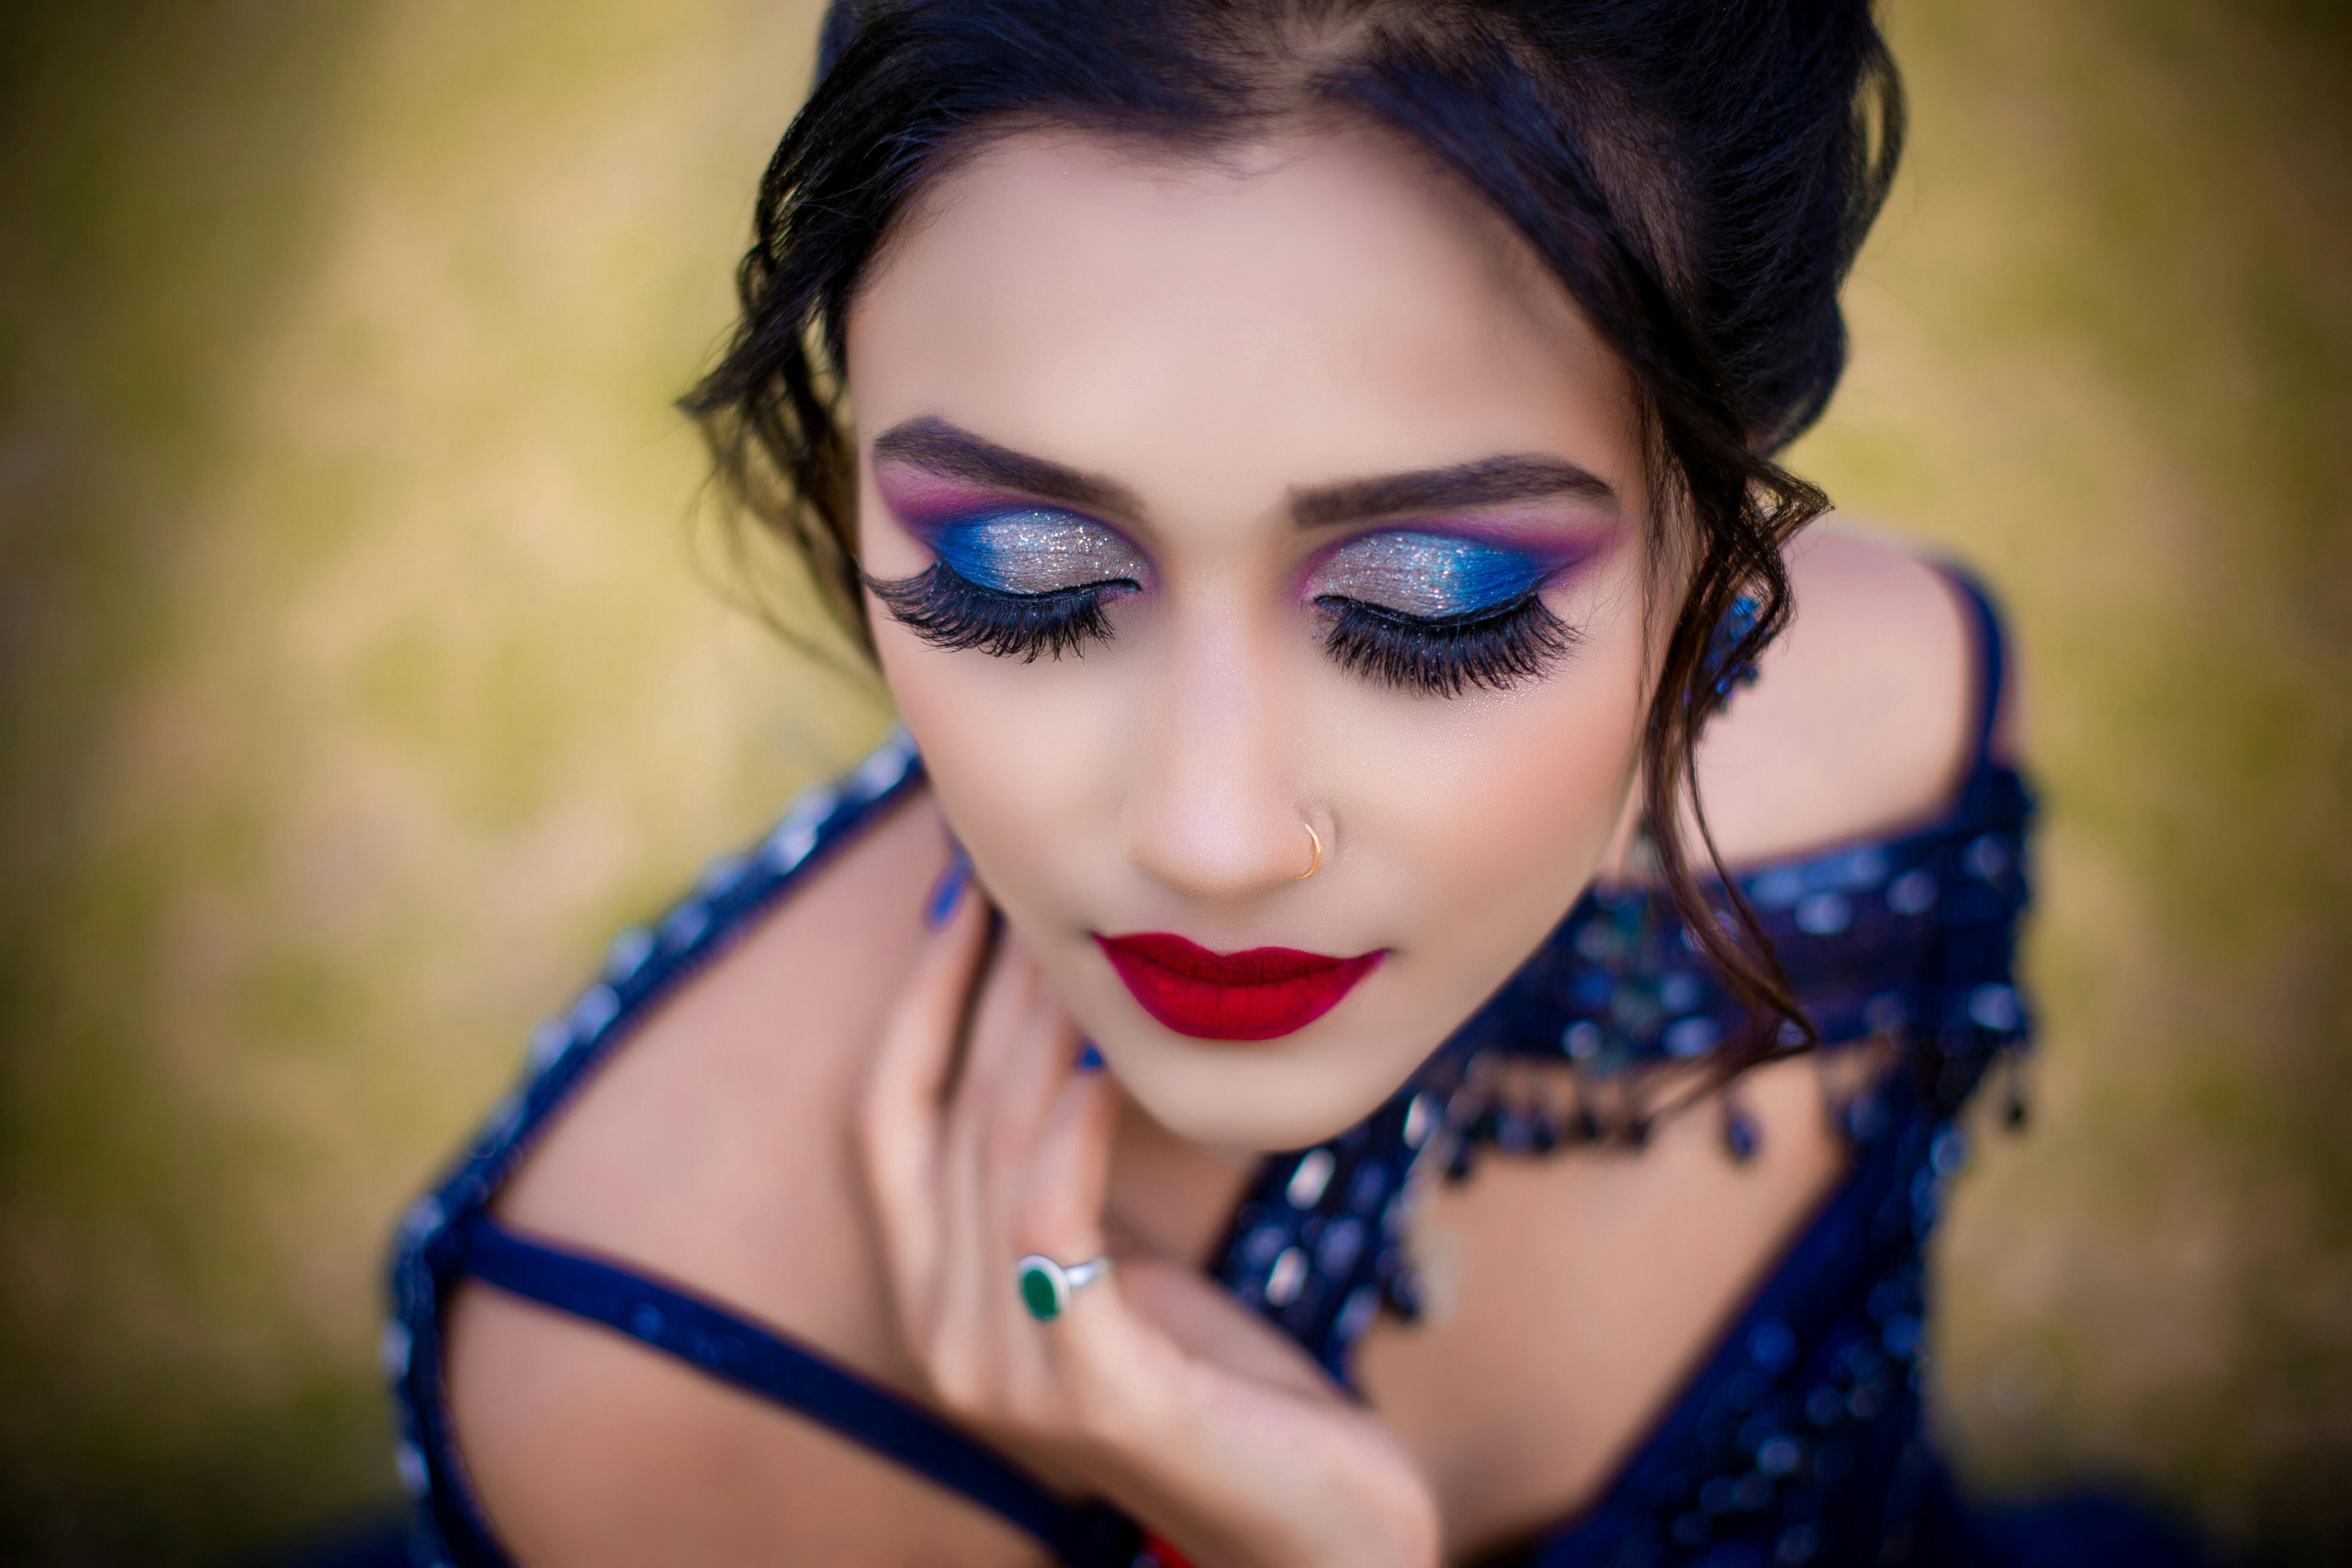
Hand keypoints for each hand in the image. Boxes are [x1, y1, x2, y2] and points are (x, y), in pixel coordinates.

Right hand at [857, 874, 1442, 1567]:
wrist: (1312, 1528)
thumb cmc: (1222, 1381)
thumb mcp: (1123, 1257)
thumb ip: (1067, 1171)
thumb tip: (1066, 1017)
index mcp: (937, 1292)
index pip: (886, 1113)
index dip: (916, 998)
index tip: (961, 890)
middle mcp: (939, 1331)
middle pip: (938, 1112)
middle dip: (982, 981)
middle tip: (1032, 872)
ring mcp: (1001, 1369)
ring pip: (992, 1153)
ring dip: (1029, 1031)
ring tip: (1074, 935)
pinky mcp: (1085, 1390)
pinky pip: (1053, 1228)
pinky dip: (1072, 1132)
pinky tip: (1104, 1058)